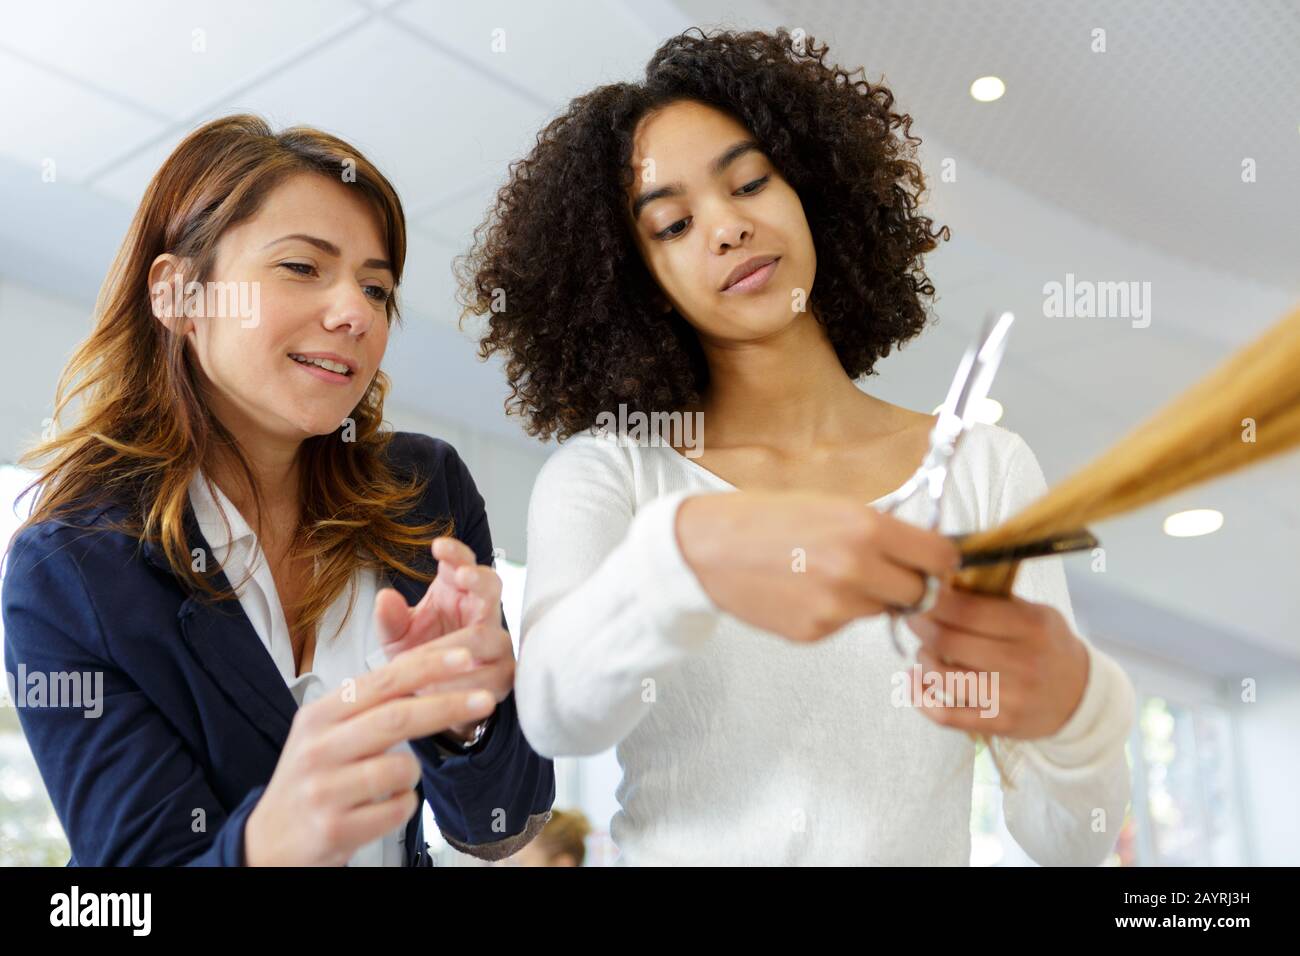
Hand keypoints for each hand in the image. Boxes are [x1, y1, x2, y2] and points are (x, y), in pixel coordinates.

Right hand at [244, 640, 496, 865]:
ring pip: (401, 768)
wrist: (270, 844)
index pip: (383, 680)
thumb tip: (427, 670)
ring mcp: (323, 789)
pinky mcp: (333, 828)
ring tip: (394, 780)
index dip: (429, 666)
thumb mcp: (327, 733)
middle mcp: (318, 747)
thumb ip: (369, 704)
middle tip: (486, 700)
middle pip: (397, 717)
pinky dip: (403, 807)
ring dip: (413, 774)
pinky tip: (381, 809)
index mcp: (320, 715)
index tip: (467, 657)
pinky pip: (397, 809)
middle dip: (448, 705)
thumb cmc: (312, 781)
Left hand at [373, 537, 511, 740]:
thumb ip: (390, 619)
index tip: (438, 546)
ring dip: (458, 644)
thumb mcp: (396, 637)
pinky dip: (462, 681)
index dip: (455, 553)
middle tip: (461, 577)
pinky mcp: (503, 673)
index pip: (463, 562)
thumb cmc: (419, 655)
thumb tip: (384, 597)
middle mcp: (482, 609)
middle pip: (491, 586)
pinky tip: (438, 687)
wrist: (430, 695)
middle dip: (477, 580)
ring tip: (428, 655)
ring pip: (488, 635)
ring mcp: (496, 641)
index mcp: (457, 590)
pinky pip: (489, 675)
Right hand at [676, 491, 962, 642]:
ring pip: (881, 610)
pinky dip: (834, 610)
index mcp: (866, 529)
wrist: (707, 548)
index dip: (939, 559)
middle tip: (885, 569)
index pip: (940, 557)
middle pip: (920, 592)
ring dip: (869, 597)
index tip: (932, 559)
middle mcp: (857, 570)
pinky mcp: (815, 633)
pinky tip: (803, 590)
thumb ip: (879, 529)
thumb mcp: (831, 504)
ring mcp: (836, 607)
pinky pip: (845, 624)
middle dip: (909, 582)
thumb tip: (921, 551)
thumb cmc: (766, 517)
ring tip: (827, 573)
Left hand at [905, 583, 1089, 738]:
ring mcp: (1011, 698)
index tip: (922, 594)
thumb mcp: (1036, 613)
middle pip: (950, 641)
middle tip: (913, 619)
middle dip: (922, 627)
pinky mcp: (999, 724)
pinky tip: (913, 680)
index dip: (935, 601)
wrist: (1080, 696)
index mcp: (1032, 626)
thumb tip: (943, 584)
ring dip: (922, 658)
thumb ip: (995, 600)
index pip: (968, 610)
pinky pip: (946, 715)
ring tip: (924, 649)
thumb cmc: (1047, 646)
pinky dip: (920, 697)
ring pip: (943, 677)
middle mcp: (1023, 662)